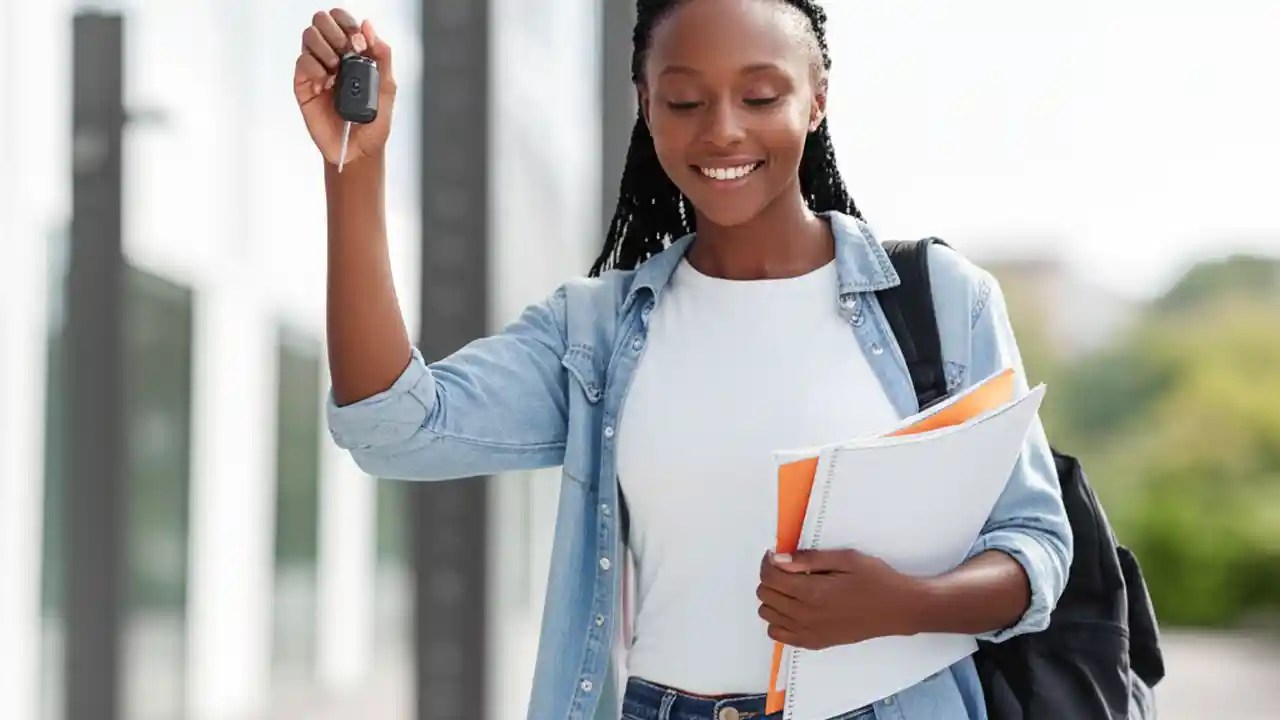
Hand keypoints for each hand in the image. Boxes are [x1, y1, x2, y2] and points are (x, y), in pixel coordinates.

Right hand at [293, 8, 396, 166]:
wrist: (360, 150)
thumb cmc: (374, 122)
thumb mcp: (387, 87)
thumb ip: (382, 55)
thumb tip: (368, 26)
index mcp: (352, 52)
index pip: (342, 20)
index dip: (347, 23)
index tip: (358, 43)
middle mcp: (332, 56)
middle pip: (321, 20)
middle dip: (335, 31)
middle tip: (346, 53)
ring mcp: (316, 69)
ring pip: (309, 36)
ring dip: (324, 48)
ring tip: (335, 70)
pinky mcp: (303, 85)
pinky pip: (302, 62)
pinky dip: (314, 68)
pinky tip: (324, 85)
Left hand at [757, 549, 925, 650]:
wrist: (898, 609)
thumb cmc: (875, 580)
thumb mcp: (846, 559)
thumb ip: (810, 559)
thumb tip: (779, 559)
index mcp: (813, 592)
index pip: (770, 577)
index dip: (768, 562)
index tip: (777, 555)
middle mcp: (806, 616)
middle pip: (765, 595)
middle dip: (770, 577)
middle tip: (788, 569)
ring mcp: (809, 633)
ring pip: (767, 614)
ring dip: (773, 598)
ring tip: (792, 588)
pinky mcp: (814, 643)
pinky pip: (778, 634)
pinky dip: (779, 619)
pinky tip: (794, 608)